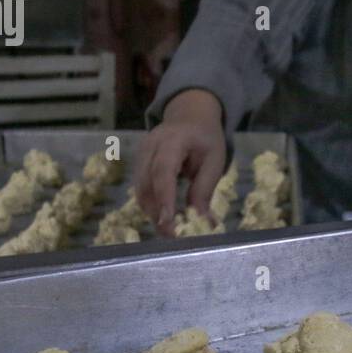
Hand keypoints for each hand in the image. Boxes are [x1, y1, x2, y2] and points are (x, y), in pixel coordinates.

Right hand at [134, 88, 227, 235]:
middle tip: (172, 235)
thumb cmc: (206, 139)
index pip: (163, 171)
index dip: (164, 198)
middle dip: (157, 212)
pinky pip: (140, 188)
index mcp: (173, 140)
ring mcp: (140, 154)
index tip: (168, 223)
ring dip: (152, 212)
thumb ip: (204, 190)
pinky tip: (163, 217)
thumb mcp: (214, 161)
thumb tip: (202, 222)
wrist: (190, 116)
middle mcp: (150, 146)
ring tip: (169, 230)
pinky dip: (150, 205)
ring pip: (139, 189)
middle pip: (146, 183)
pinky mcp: (137, 163)